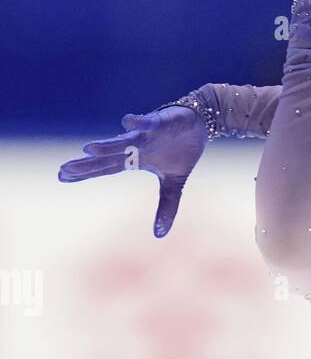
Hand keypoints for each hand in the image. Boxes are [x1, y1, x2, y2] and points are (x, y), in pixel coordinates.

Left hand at [57, 105, 207, 237]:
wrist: (198, 125)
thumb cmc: (181, 152)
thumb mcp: (174, 184)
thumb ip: (166, 207)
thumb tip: (159, 236)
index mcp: (134, 159)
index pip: (105, 168)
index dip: (85, 173)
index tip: (63, 177)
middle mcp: (134, 146)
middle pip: (107, 158)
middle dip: (87, 164)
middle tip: (64, 170)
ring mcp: (145, 135)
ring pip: (123, 141)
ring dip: (107, 146)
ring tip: (88, 150)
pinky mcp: (160, 123)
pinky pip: (147, 123)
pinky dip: (138, 122)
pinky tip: (126, 121)